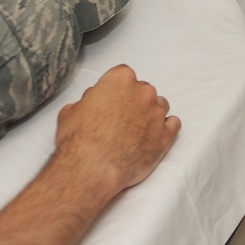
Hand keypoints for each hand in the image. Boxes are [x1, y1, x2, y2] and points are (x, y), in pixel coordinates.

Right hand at [51, 64, 179, 199]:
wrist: (92, 168)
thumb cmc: (79, 140)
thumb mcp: (71, 111)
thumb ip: (88, 100)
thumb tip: (92, 101)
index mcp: (120, 79)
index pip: (122, 75)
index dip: (115, 89)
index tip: (110, 101)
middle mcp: (143, 92)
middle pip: (142, 90)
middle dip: (133, 102)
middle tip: (120, 119)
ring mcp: (157, 113)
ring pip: (160, 105)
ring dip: (150, 114)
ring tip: (135, 130)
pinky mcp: (166, 135)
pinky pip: (173, 124)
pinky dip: (165, 128)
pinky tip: (152, 136)